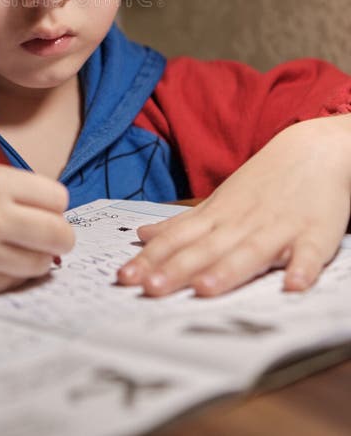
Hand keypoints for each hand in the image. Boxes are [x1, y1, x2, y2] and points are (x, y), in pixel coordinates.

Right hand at [0, 164, 73, 296]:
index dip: (52, 206)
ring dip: (35, 258)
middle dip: (57, 237)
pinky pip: (13, 282)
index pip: (58, 198)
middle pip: (60, 234)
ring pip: (41, 263)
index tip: (42, 210)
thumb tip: (56, 216)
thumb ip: (14, 191)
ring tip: (12, 249)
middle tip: (42, 237)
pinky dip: (10, 275)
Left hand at [117, 116, 350, 296]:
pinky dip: (302, 268)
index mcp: (217, 216)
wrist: (313, 149)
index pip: (177, 240)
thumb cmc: (263, 182)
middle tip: (150, 289)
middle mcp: (241, 223)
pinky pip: (308, 253)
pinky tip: (293, 285)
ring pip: (250, 252)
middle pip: (205, 249)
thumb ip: (183, 223)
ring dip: (228, 270)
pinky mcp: (314, 234)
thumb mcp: (218, 200)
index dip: (151, 258)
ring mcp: (278, 228)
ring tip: (205, 290)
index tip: (125, 277)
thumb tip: (142, 234)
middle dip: (177, 269)